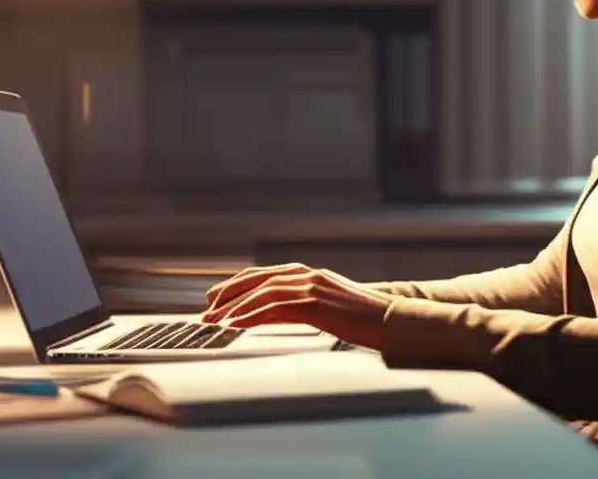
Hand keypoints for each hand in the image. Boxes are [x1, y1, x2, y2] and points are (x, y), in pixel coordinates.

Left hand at [201, 263, 394, 350]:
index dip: (237, 285)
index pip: (264, 275)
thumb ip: (292, 309)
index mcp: (309, 275)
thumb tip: (260, 317)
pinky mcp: (315, 302)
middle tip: (206, 309)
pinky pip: (275, 306)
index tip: (216, 298)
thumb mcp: (323, 311)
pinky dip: (252, 314)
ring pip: (263, 290)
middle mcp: (307, 275)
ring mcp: (312, 286)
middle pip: (258, 278)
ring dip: (234, 306)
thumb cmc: (362, 320)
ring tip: (215, 320)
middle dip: (228, 293)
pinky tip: (236, 323)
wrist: (391, 321)